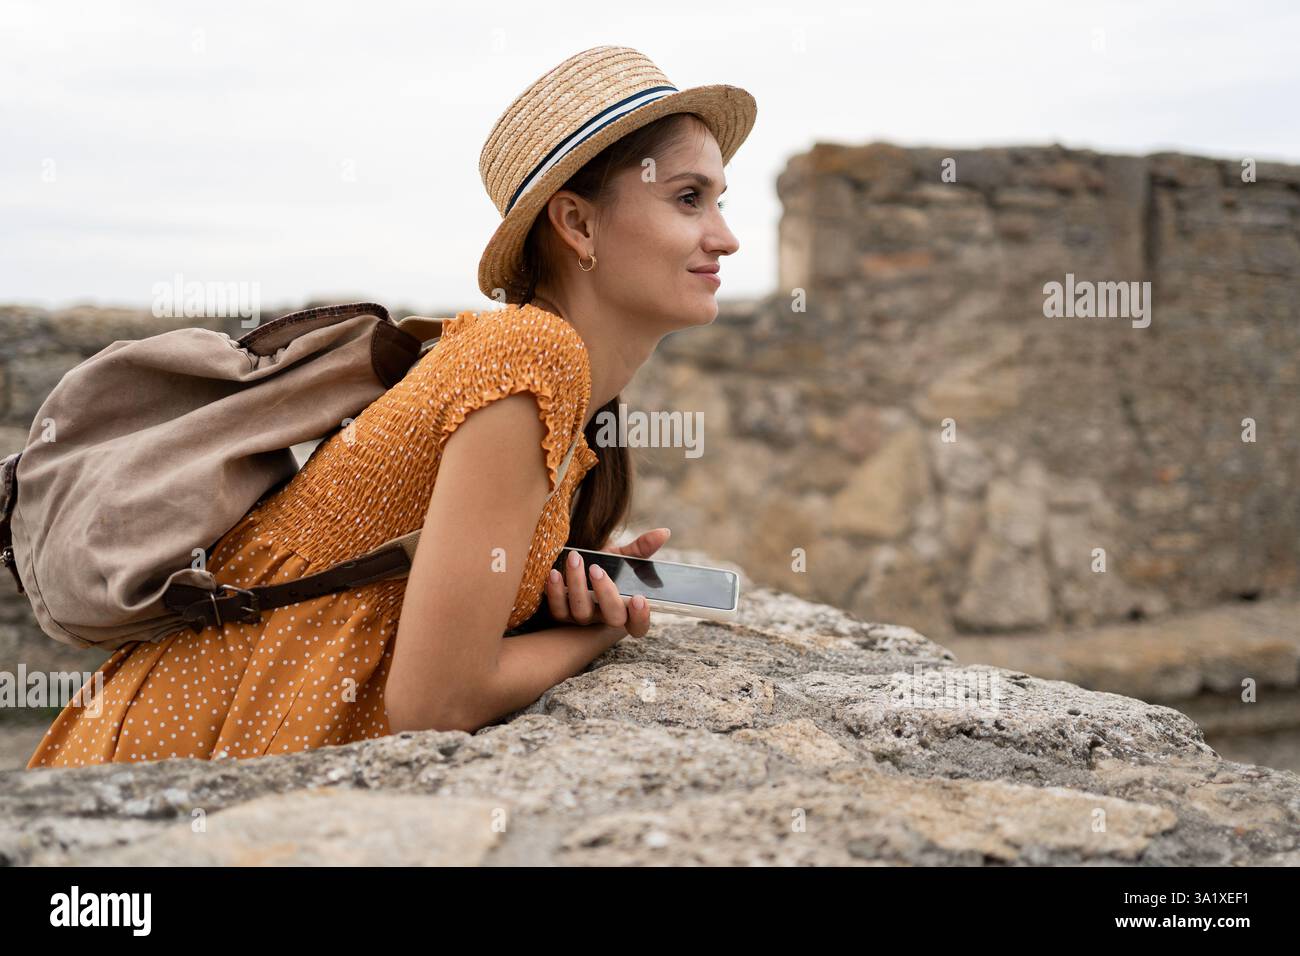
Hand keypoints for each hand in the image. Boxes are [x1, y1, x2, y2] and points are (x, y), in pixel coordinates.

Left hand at [545, 528, 670, 637]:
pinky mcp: (561, 614)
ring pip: (581, 612)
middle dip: (606, 594)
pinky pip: (558, 609)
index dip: (641, 617)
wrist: (576, 570)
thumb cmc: (606, 567)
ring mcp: (583, 618)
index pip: (639, 625)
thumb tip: (663, 532)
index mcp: (627, 609)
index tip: (639, 598)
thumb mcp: (623, 559)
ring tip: (575, 558)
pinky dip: (555, 591)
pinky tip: (554, 573)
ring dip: (577, 585)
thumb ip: (642, 549)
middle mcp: (606, 618)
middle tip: (597, 569)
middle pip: (612, 618)